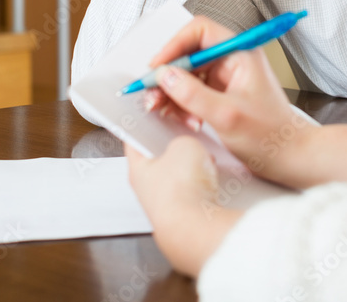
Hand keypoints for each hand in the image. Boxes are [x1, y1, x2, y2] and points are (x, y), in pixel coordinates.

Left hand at [125, 137, 239, 276]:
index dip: (141, 127)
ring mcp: (165, 205)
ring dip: (192, 170)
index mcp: (137, 169)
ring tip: (204, 165)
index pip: (134, 141)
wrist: (195, 225)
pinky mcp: (183, 216)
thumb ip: (183, 139)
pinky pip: (193, 193)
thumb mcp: (184, 144)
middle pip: (159, 161)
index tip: (146, 120)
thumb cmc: (181, 189)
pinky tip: (212, 184)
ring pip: (179, 178)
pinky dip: (203, 186)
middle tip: (187, 142)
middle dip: (175, 150)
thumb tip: (188, 145)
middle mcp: (147, 190)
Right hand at [142, 16, 315, 186]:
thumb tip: (166, 76)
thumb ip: (193, 94)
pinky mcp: (220, 95)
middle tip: (153, 93)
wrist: (288, 157)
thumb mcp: (227, 115)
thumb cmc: (271, 136)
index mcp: (240, 53)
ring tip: (166, 111)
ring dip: (172, 93)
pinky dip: (182, 105)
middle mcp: (232, 61)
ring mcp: (225, 79)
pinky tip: (186, 120)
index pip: (200, 31)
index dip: (175, 45)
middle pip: (189, 53)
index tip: (158, 66)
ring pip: (186, 74)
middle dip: (169, 74)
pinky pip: (191, 92)